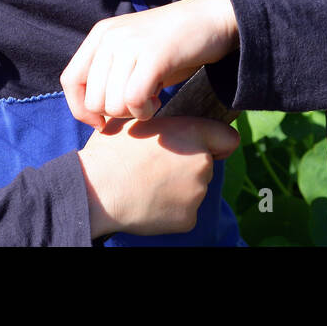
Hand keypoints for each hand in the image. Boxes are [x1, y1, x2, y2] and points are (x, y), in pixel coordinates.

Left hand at [61, 0, 237, 127]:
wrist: (212, 19)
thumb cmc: (172, 44)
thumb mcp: (131, 53)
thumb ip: (109, 74)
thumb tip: (92, 114)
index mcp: (100, 35)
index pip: (70, 80)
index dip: (80, 109)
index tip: (101, 121)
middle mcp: (110, 37)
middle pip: (92, 100)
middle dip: (115, 114)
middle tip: (139, 104)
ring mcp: (130, 44)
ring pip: (112, 104)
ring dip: (133, 114)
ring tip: (151, 99)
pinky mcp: (153, 55)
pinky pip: (135, 100)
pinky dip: (145, 111)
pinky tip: (158, 101)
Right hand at [77, 115, 240, 237]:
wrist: (98, 190)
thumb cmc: (111, 152)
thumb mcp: (134, 119)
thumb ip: (159, 116)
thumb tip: (159, 107)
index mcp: (192, 132)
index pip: (228, 138)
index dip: (218, 142)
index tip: (207, 148)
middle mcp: (202, 162)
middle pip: (206, 165)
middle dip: (187, 166)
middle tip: (156, 167)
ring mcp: (196, 193)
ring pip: (193, 189)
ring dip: (178, 188)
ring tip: (147, 185)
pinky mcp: (188, 218)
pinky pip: (184, 212)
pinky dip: (170, 210)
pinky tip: (148, 203)